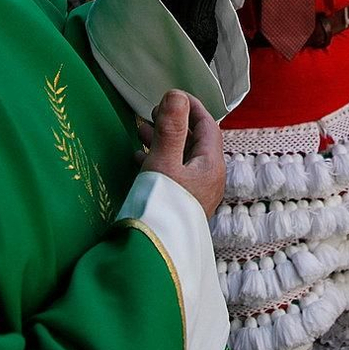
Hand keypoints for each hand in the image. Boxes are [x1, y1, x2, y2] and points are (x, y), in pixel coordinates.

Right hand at [138, 90, 224, 215]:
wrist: (157, 256)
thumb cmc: (162, 207)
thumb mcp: (164, 162)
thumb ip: (170, 128)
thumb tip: (176, 94)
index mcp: (210, 165)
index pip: (207, 125)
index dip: (191, 107)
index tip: (171, 95)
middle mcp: (208, 178)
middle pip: (194, 140)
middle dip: (173, 122)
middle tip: (152, 112)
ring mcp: (195, 192)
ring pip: (180, 157)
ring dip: (163, 140)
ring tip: (140, 130)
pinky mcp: (180, 203)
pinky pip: (172, 172)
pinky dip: (157, 159)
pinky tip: (138, 158)